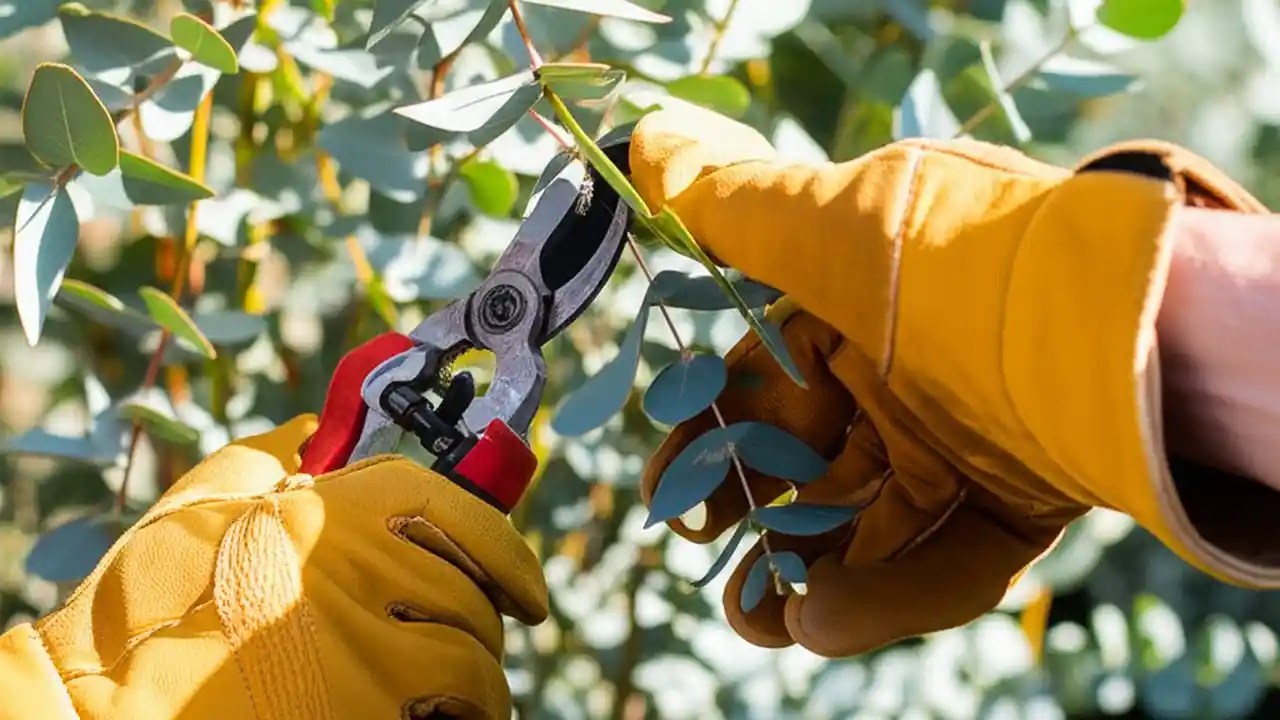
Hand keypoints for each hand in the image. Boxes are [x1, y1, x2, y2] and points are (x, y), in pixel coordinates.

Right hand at [0, 415, 546, 718]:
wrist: (99, 700)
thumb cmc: (150, 603)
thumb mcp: (206, 504)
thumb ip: (267, 464)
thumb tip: (307, 431)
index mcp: (333, 506)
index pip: (463, 513)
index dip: (509, 556)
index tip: (528, 593)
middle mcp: (363, 566)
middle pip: (474, 600)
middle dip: (477, 631)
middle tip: (459, 653)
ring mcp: (370, 644)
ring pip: (473, 663)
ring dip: (472, 685)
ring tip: (442, 701)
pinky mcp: (370, 710)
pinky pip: (451, 716)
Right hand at [631, 104, 1279, 656]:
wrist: (1116, 315)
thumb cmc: (957, 258)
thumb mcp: (833, 221)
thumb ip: (739, 211)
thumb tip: (652, 156)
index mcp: (858, 312)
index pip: (762, 383)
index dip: (709, 435)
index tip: (666, 488)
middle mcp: (911, 379)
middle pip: (810, 461)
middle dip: (750, 510)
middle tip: (703, 550)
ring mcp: (971, 444)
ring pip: (873, 526)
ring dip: (806, 573)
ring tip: (756, 616)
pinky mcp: (1026, 504)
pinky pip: (949, 563)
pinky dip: (884, 598)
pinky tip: (817, 624)